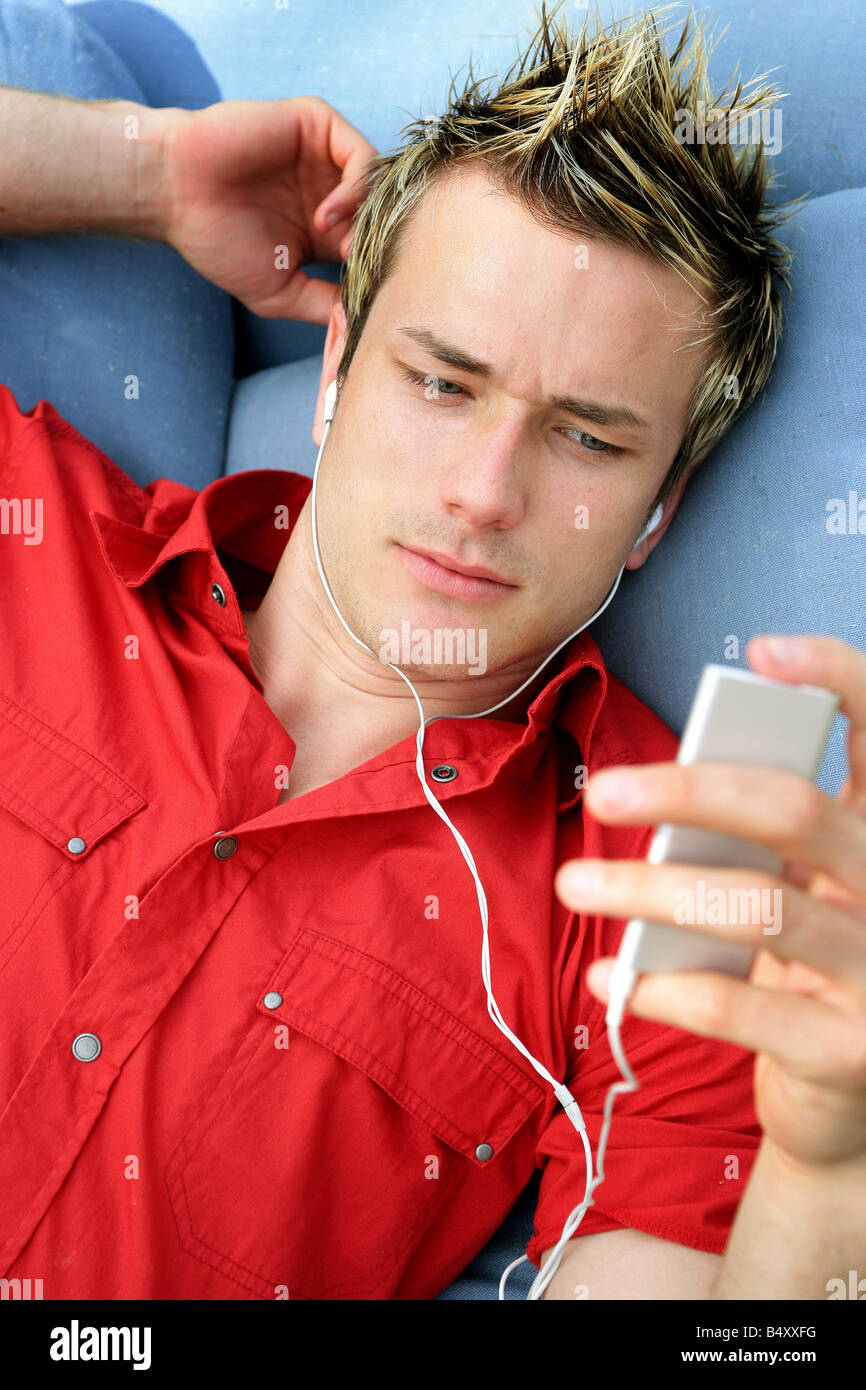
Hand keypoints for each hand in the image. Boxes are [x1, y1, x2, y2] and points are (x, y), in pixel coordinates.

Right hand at [159, 96, 377, 321]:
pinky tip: (325, 216)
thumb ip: (324, 306)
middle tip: (358, 272)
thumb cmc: (217, 242)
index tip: (368, 298)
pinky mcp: (318, 126)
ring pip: (381, 187)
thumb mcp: (278, 293)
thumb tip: (364, 327)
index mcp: (326, 230)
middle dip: (380, 248)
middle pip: (386, 216)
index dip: (379, 272)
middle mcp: (332, 191)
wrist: (175, 192)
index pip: (375, 246)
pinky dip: (355, 190)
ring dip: (369, 222)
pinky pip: (361, 156)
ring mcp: (326, 158)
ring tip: (340, 247)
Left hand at [554, 635, 865, 1174]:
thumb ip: (758, 840)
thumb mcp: (799, 891)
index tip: (762, 652)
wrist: (846, 1104)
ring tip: (576, 884)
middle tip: (603, 789)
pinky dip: (660, 985)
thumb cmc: (803, 967)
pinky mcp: (847, 1049)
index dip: (837, 679)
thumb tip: (668, 793)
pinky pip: (738, 1005)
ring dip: (650, 889)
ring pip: (756, 904)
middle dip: (688, 789)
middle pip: (795, 809)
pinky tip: (611, 974)